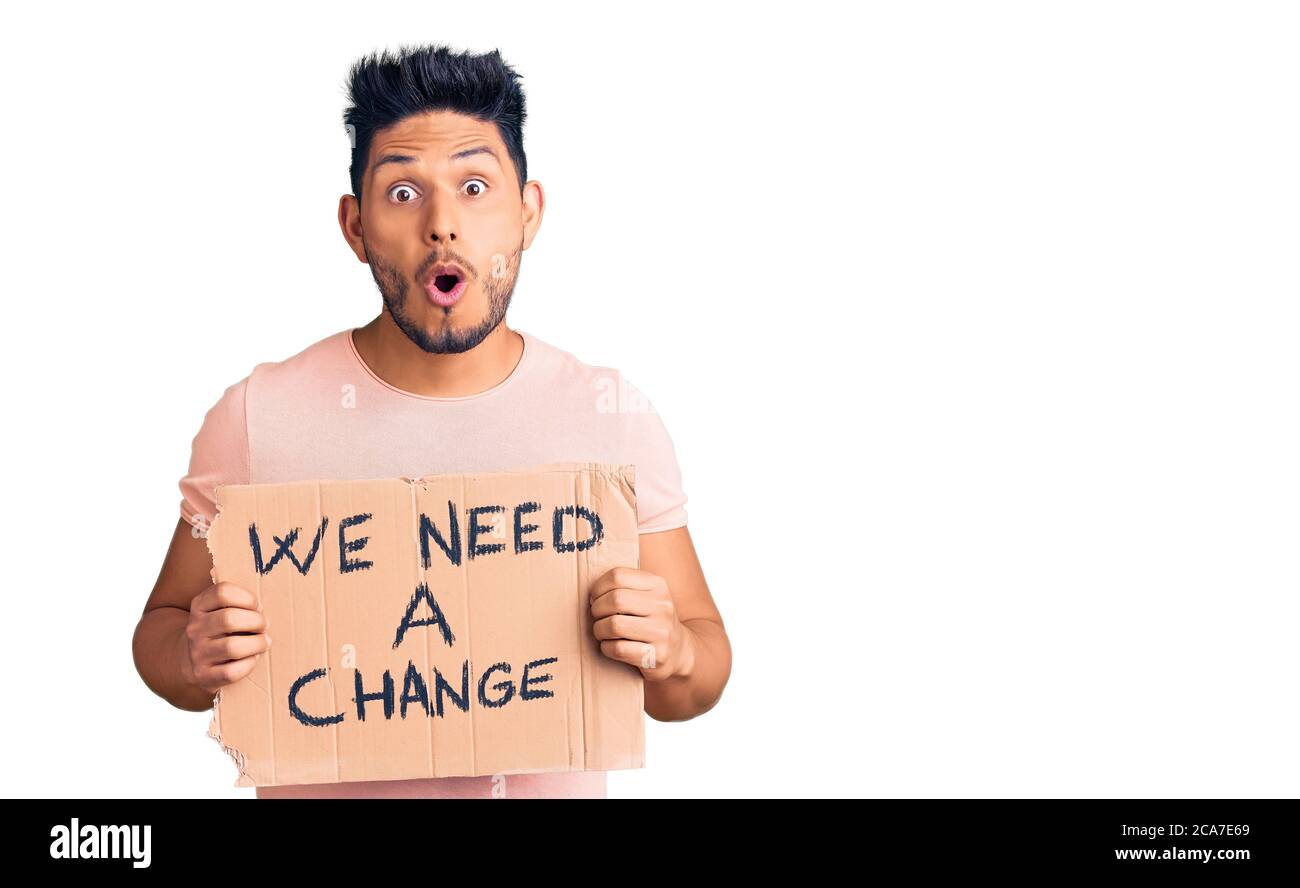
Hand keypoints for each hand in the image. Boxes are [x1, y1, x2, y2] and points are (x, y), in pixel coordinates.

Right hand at [182, 581, 270, 695]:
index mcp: (199, 606)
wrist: (188, 659)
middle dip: (256, 621)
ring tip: (264, 642)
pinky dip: (248, 664)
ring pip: (232, 647)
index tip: (257, 606)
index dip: (247, 598)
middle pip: (229, 619)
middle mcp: (194, 629)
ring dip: (256, 644)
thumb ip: (238, 602)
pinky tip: (252, 658)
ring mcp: (197, 653)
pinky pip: (231, 672)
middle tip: (264, 626)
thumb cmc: (217, 630)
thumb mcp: (218, 609)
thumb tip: (261, 610)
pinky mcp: (204, 675)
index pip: (222, 592)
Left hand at [589, 566, 694, 681]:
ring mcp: (662, 632)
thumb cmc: (651, 620)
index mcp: (658, 585)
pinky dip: (606, 648)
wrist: (679, 651)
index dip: (598, 588)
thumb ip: (623, 586)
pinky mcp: (657, 656)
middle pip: (615, 599)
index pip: (618, 576)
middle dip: (597, 609)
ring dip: (599, 630)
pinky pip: (618, 649)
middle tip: (597, 617)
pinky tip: (610, 646)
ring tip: (602, 632)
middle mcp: (663, 606)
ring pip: (614, 625)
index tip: (595, 598)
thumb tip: (591, 592)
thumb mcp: (646, 595)